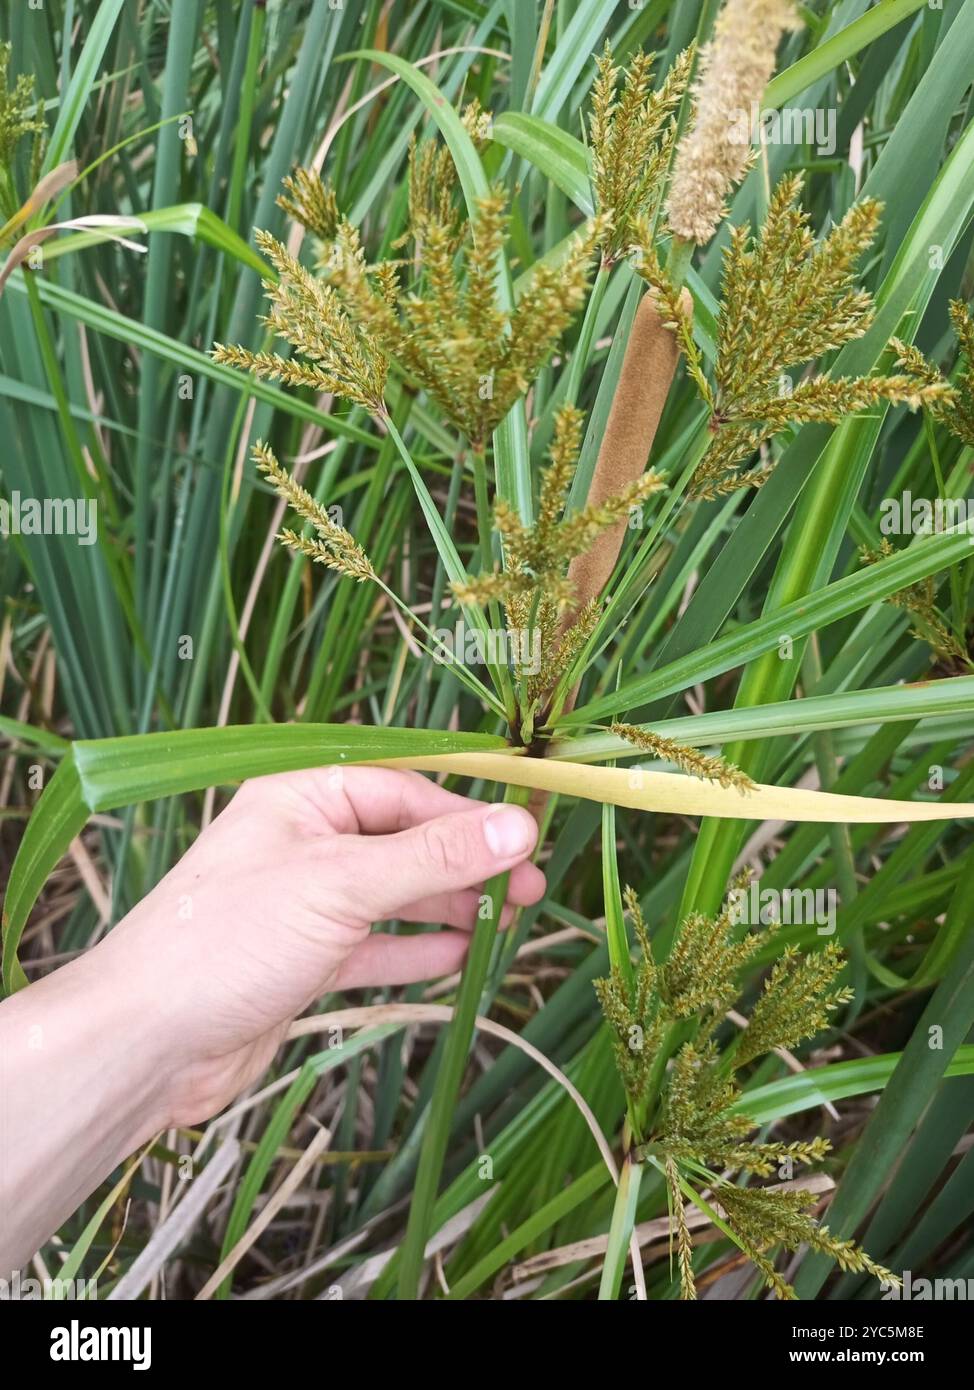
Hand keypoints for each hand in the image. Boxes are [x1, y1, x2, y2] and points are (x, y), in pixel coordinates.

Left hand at [99, 767, 544, 1124]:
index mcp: (300, 800)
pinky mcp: (302, 962)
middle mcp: (302, 845)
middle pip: (402, 844)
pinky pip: (374, 947)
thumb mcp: (342, 885)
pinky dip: (416, 951)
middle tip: (529, 890)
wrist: (148, 1042)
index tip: (525, 838)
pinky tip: (458, 957)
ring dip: (448, 907)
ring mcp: (302, 906)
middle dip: (465, 865)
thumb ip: (431, 857)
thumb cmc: (230, 941)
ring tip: (504, 921)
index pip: (402, 792)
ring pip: (393, 897)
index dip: (466, 816)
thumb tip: (517, 828)